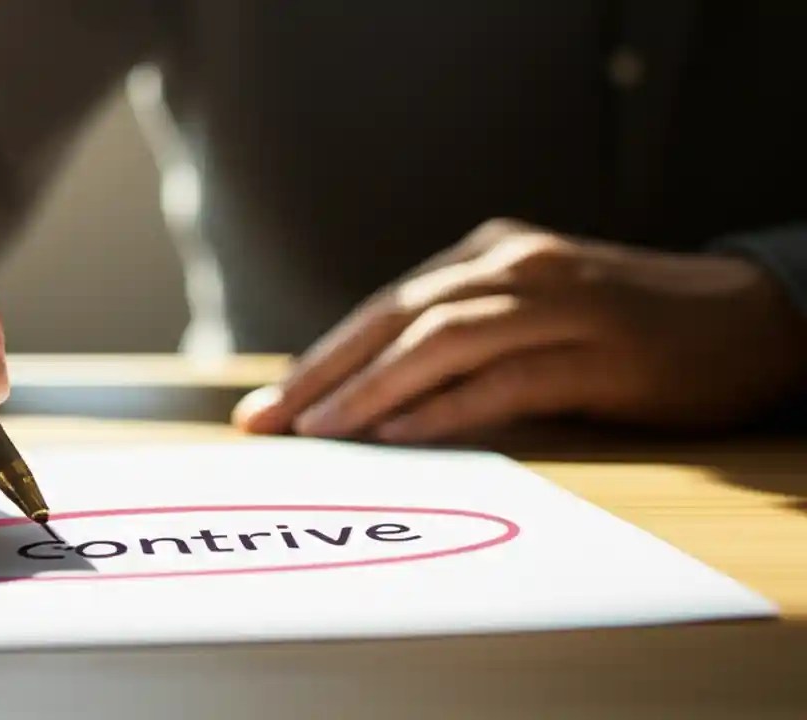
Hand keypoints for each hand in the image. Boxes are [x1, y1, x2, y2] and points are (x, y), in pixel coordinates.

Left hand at [234, 218, 806, 442]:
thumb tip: (367, 396)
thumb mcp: (531, 310)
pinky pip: (508, 380)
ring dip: (372, 389)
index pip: (384, 307)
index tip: (269, 406)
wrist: (746, 317)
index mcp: (489, 254)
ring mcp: (561, 306)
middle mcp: (516, 267)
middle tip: (267, 421)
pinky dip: (448, 406)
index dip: (321, 358)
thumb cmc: (623, 324)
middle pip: (396, 317)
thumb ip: (461, 337)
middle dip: (323, 373)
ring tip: (319, 431)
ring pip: (443, 341)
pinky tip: (400, 433)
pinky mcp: (601, 354)